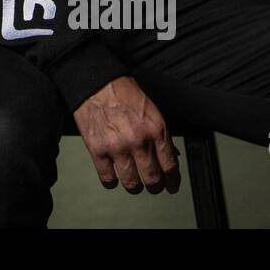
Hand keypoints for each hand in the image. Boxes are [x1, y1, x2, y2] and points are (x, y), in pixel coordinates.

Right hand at [73, 75, 180, 194]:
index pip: (170, 166)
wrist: (96, 82)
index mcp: (156, 129)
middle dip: (155, 186)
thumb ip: (160, 135)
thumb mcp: (151, 110)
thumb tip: (169, 156)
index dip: (173, 181)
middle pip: (152, 179)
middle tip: (153, 186)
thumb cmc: (123, 93)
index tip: (171, 186)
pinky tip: (113, 176)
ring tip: (133, 183)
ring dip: (134, 186)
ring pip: (132, 183)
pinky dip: (112, 182)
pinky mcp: (97, 150)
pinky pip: (108, 178)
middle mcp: (138, 140)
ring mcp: (117, 147)